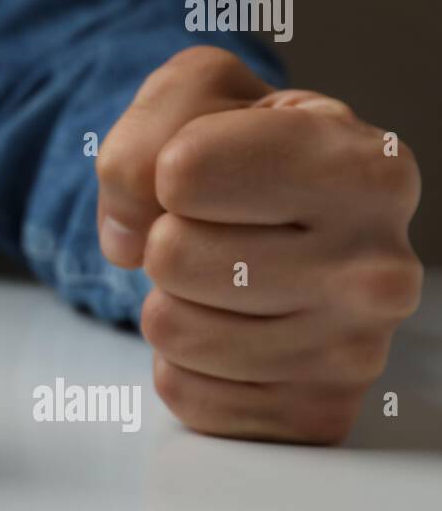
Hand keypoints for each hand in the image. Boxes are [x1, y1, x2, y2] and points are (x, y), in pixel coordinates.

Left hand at [97, 46, 421, 443]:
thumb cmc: (241, 150)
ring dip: (172, 299)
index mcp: (367, 169)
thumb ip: (144, 133)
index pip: (182, 172)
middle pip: (168, 253)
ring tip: (225, 278)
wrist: (283, 226)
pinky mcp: (315, 416)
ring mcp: (355, 352)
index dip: (170, 166)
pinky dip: (184, 361)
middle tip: (218, 231)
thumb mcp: (195, 94)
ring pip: (168, 327)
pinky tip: (233, 329)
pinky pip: (181, 390)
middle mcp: (381, 267)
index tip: (208, 168)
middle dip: (167, 236)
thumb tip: (129, 237)